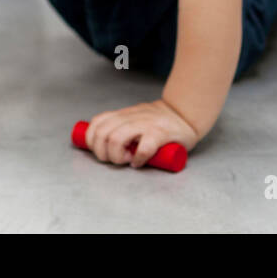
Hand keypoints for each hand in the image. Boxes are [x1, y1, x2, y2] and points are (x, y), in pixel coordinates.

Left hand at [83, 99, 198, 167]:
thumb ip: (120, 125)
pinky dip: (137, 159)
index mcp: (123, 114)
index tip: (101, 151)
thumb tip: (102, 143)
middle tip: (116, 159)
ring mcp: (145, 124)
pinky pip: (143, 148)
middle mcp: (131, 117)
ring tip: (127, 160)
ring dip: (117, 156)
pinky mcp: (159, 133)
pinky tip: (139, 162)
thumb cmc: (158, 122)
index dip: (92, 141)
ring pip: (116, 138)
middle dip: (103, 153)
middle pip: (102, 133)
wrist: (184, 115)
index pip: (96, 123)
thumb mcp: (134, 117)